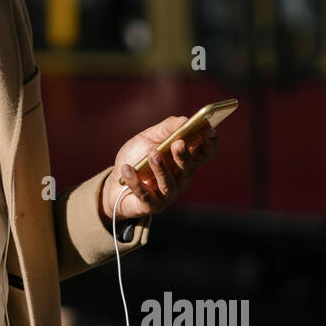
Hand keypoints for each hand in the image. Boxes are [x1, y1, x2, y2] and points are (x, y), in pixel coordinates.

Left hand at [101, 115, 218, 219]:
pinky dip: (135, 181)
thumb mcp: (149, 137)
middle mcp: (180, 178)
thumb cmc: (137, 158)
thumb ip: (166, 128)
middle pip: (188, 168)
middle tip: (178, 143)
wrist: (116, 183)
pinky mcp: (151, 205)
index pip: (205, 153)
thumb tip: (184, 120)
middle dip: (184, 155)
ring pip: (168, 183)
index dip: (210, 143)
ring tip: (152, 154)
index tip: (208, 130)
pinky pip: (144, 194)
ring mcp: (167, 194)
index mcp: (185, 160)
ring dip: (161, 168)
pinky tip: (127, 169)